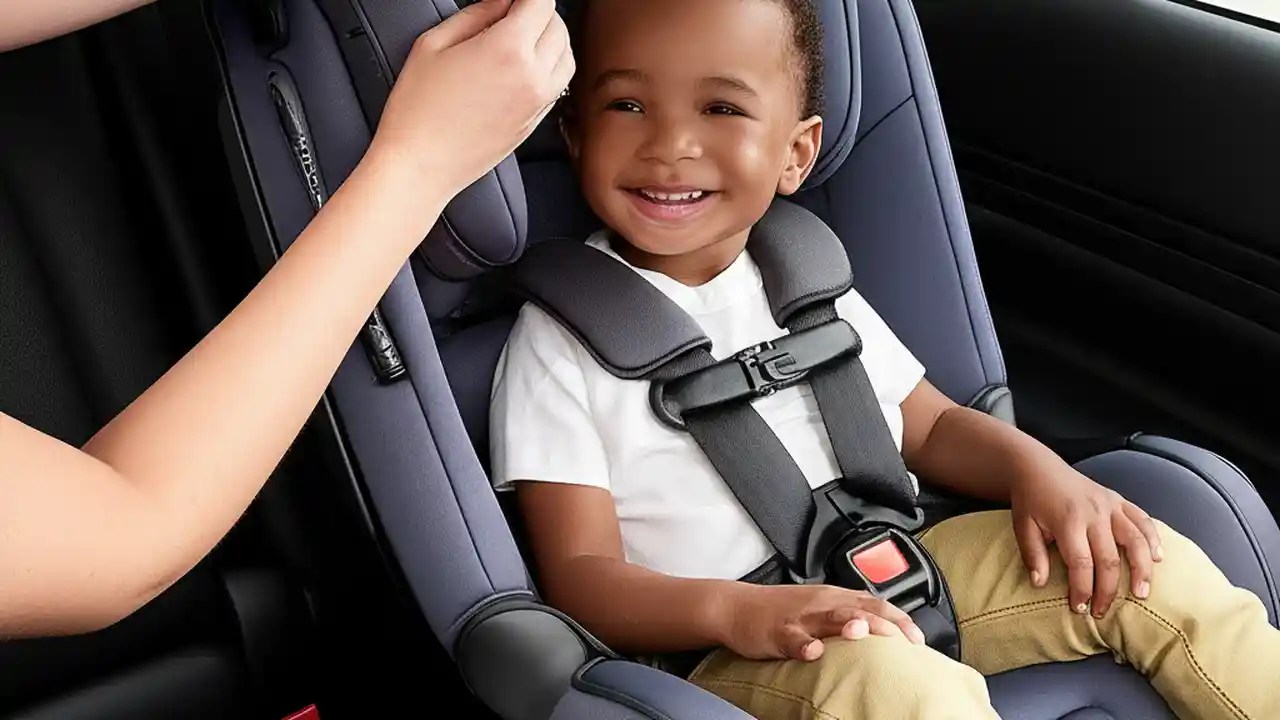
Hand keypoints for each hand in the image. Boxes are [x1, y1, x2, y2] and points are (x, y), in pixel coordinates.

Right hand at [368, 0, 573, 196]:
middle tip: (511, 12)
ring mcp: (539, 102)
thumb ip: (476, 14)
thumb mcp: (434, 43)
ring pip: (567, 56)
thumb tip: (502, 3)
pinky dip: (550, 66)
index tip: (513, 0)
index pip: (542, 2)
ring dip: (551, 39)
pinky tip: (523, 65)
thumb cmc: (418, 110)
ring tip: (521, 36)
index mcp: (508, 49)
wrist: (421, 165)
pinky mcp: (536, 122)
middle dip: (538, 12)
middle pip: (559, 26)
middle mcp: (533, 76)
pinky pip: (558, 84)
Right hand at [723, 584, 925, 660]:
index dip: (899, 618)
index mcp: (835, 598)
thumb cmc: (781, 612)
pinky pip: (792, 638)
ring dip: (848, 624)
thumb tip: (884, 634)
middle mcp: (823, 603)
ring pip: (829, 617)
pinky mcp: (777, 631)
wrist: (736, 607)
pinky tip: (812, 653)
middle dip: (883, 623)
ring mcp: (800, 617)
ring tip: (862, 633)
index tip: (918, 639)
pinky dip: (803, 645)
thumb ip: (850, 616)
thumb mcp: (821, 609)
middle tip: (904, 641)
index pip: (875, 603)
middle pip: (859, 608)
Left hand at [1010, 465, 1162, 617]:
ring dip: (1142, 570)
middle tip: (1102, 611)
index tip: (1080, 608)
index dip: (1082, 589)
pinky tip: (1159, 558)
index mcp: (1068, 521)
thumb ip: (1033, 555)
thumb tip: (1040, 584)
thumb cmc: (1030, 500)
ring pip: (1136, 540)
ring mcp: (1110, 505)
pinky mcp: (1119, 499)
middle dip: (1108, 590)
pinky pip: (1143, 520)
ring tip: (1141, 594)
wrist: (1038, 467)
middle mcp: (1094, 513)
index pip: (1081, 563)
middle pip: (1109, 559)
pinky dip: (1154, 539)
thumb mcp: (1023, 526)